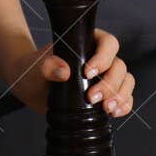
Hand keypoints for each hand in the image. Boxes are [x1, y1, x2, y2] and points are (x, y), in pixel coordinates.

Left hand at [5, 29, 133, 116]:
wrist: (30, 87)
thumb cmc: (32, 69)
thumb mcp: (34, 66)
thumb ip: (46, 65)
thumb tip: (63, 70)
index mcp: (87, 42)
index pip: (108, 43)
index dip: (104, 57)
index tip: (87, 73)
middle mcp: (99, 58)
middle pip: (119, 66)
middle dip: (110, 83)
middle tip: (92, 98)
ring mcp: (103, 77)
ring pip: (125, 81)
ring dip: (120, 95)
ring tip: (106, 109)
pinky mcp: (104, 95)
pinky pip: (123, 98)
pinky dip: (123, 105)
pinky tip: (114, 113)